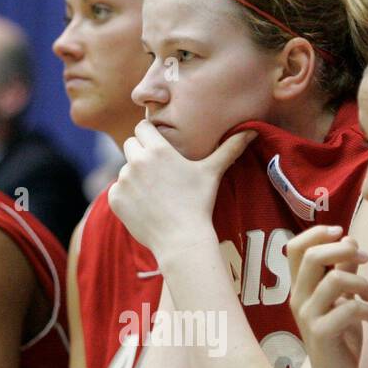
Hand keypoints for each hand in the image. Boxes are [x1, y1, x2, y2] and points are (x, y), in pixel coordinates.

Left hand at [107, 120, 253, 257]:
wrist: (181, 240)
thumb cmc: (199, 204)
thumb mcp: (212, 173)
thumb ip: (229, 149)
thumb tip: (253, 131)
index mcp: (158, 149)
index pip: (142, 127)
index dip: (150, 136)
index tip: (158, 147)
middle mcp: (137, 161)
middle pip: (130, 145)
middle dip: (140, 154)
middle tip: (157, 173)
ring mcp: (123, 180)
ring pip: (124, 169)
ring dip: (135, 177)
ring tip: (155, 194)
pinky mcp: (114, 198)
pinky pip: (117, 190)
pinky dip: (127, 197)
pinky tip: (145, 207)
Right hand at [286, 224, 367, 367]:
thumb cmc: (340, 333)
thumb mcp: (343, 297)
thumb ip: (344, 269)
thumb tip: (349, 241)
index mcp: (300, 286)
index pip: (296, 247)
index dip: (318, 233)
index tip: (343, 234)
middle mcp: (298, 298)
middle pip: (313, 257)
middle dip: (345, 251)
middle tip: (366, 259)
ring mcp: (307, 316)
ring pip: (334, 281)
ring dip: (362, 283)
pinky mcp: (320, 333)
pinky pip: (348, 309)